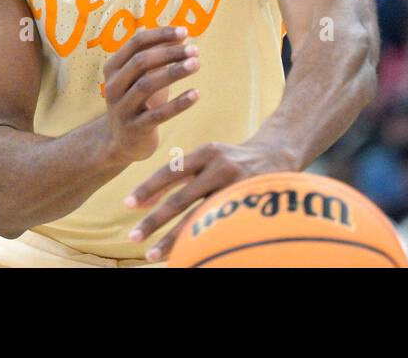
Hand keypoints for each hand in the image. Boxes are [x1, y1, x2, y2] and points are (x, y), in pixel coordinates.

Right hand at [98, 26, 201, 165]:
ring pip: (147, 85)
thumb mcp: (145, 77)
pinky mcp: (135, 129)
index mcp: (113, 68)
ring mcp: (122, 108)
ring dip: (174, 72)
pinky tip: (196, 94)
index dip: (160, 35)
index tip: (184, 31)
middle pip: (141, 62)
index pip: (136, 43)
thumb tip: (182, 36)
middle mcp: (113, 86)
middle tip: (194, 50)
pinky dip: (178, 103)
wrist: (122, 142)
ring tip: (196, 64)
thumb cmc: (139, 102)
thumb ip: (159, 58)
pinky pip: (158, 114)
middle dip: (170, 53)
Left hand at [124, 141, 296, 261]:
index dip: (148, 188)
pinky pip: (221, 227)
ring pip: (200, 218)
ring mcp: (237, 188)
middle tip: (132, 238)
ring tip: (152, 256)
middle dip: (155, 221)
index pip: (170, 171)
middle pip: (181, 199)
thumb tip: (142, 203)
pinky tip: (189, 254)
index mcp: (206, 152)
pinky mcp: (250, 204)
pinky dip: (202, 241)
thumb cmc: (233, 160)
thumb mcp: (207, 158)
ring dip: (174, 239)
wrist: (280, 154)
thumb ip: (178, 176)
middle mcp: (220, 168)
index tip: (127, 205)